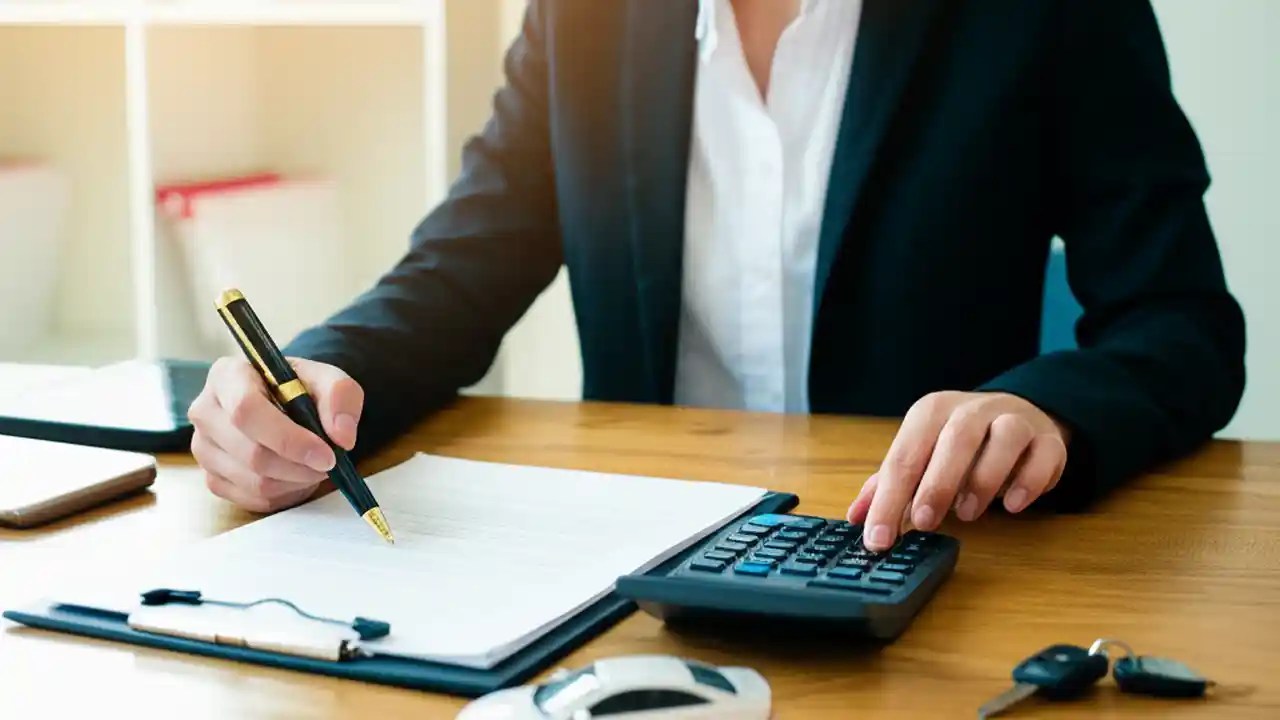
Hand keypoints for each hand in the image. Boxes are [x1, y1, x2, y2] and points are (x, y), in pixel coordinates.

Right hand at [188, 356, 363, 512]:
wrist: (286, 404)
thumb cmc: (301, 388)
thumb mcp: (329, 379)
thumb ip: (341, 397)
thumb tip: (341, 437)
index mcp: (227, 375)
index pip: (247, 410)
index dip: (289, 438)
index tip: (326, 454)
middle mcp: (206, 411)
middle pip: (252, 452)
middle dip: (300, 466)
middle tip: (329, 462)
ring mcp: (204, 448)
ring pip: (254, 481)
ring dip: (296, 480)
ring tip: (314, 465)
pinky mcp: (212, 478)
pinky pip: (253, 499)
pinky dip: (284, 493)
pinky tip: (296, 475)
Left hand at [847, 391, 1069, 550]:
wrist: (1016, 414)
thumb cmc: (958, 443)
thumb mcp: (920, 455)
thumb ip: (888, 484)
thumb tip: (856, 517)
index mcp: (931, 412)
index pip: (905, 456)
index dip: (888, 499)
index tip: (878, 538)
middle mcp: (972, 409)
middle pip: (954, 439)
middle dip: (936, 484)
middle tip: (923, 522)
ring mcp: (1013, 419)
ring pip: (1004, 438)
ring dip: (984, 479)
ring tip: (969, 514)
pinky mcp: (1047, 438)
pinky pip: (1043, 454)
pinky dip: (1030, 481)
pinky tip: (1013, 505)